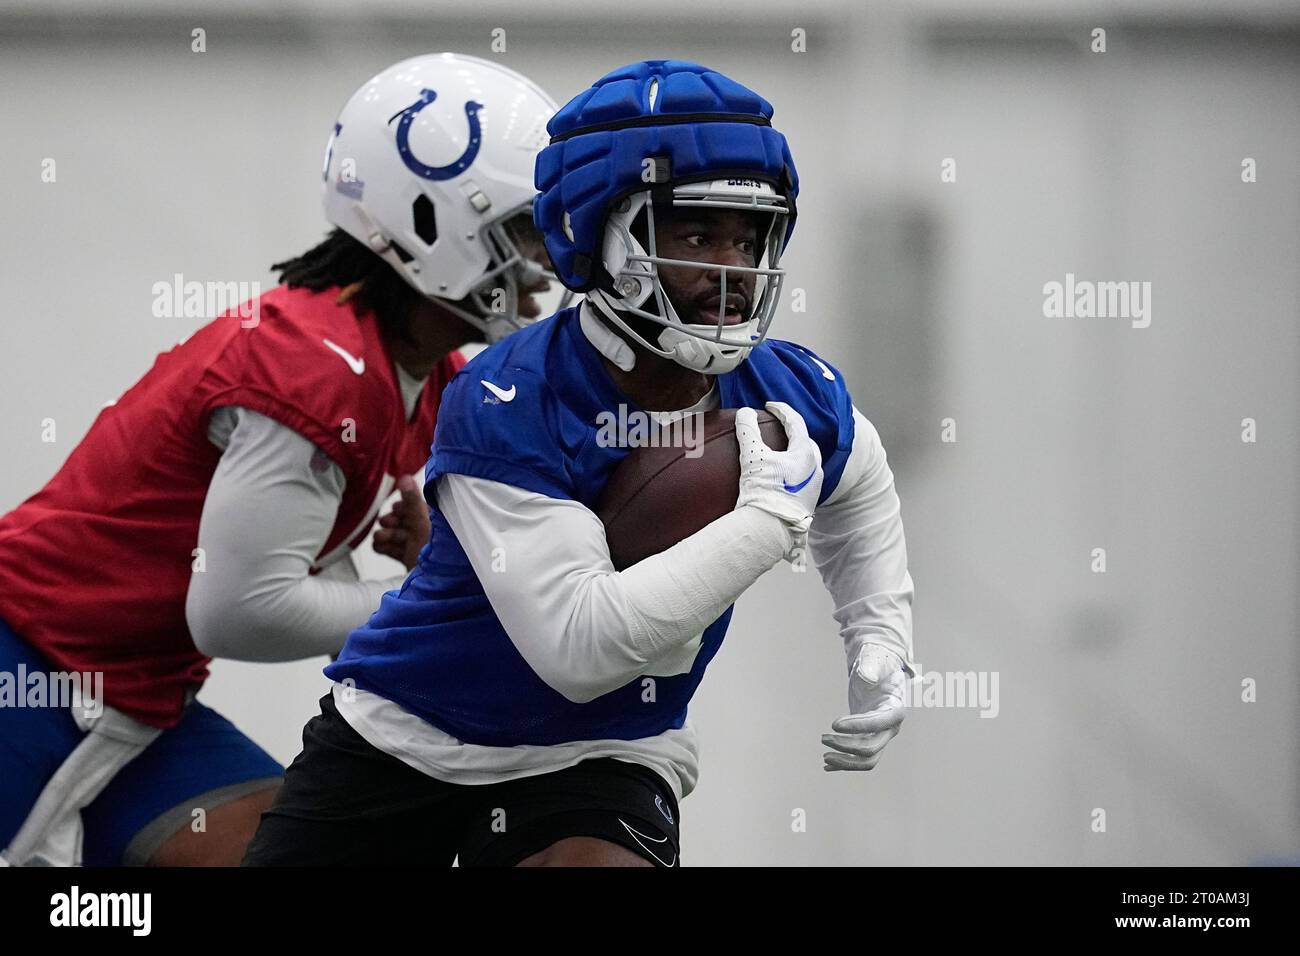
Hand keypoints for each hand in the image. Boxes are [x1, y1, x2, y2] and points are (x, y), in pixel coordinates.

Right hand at [372, 475, 429, 570]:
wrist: (434, 582)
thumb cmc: (434, 551)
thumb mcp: (422, 522)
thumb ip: (412, 500)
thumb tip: (404, 478)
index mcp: (433, 518)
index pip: (415, 504)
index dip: (402, 506)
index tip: (397, 509)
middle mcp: (425, 530)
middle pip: (400, 519)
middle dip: (390, 521)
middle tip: (388, 524)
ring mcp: (415, 545)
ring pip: (393, 533)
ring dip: (384, 534)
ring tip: (382, 538)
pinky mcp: (407, 558)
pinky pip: (390, 548)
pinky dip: (383, 547)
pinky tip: (380, 547)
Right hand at [735, 401, 822, 560]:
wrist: (769, 530)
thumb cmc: (763, 491)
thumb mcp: (752, 457)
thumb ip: (748, 431)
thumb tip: (744, 413)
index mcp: (806, 454)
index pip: (796, 423)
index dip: (781, 410)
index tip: (769, 406)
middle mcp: (815, 469)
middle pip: (805, 442)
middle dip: (793, 431)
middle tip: (778, 426)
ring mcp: (813, 487)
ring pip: (807, 461)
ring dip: (794, 452)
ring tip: (779, 450)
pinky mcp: (808, 503)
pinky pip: (803, 478)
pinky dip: (794, 469)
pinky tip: (782, 475)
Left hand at [822, 645, 906, 771]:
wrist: (879, 671)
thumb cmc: (877, 663)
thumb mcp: (874, 660)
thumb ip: (871, 666)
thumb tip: (865, 676)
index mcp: (896, 708)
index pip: (880, 723)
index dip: (858, 726)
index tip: (834, 724)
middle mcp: (891, 727)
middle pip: (872, 747)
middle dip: (846, 746)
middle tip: (823, 738)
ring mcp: (880, 735)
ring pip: (867, 759)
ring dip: (846, 761)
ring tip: (824, 756)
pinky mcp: (869, 738)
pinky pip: (859, 758)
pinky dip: (844, 764)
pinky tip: (827, 766)